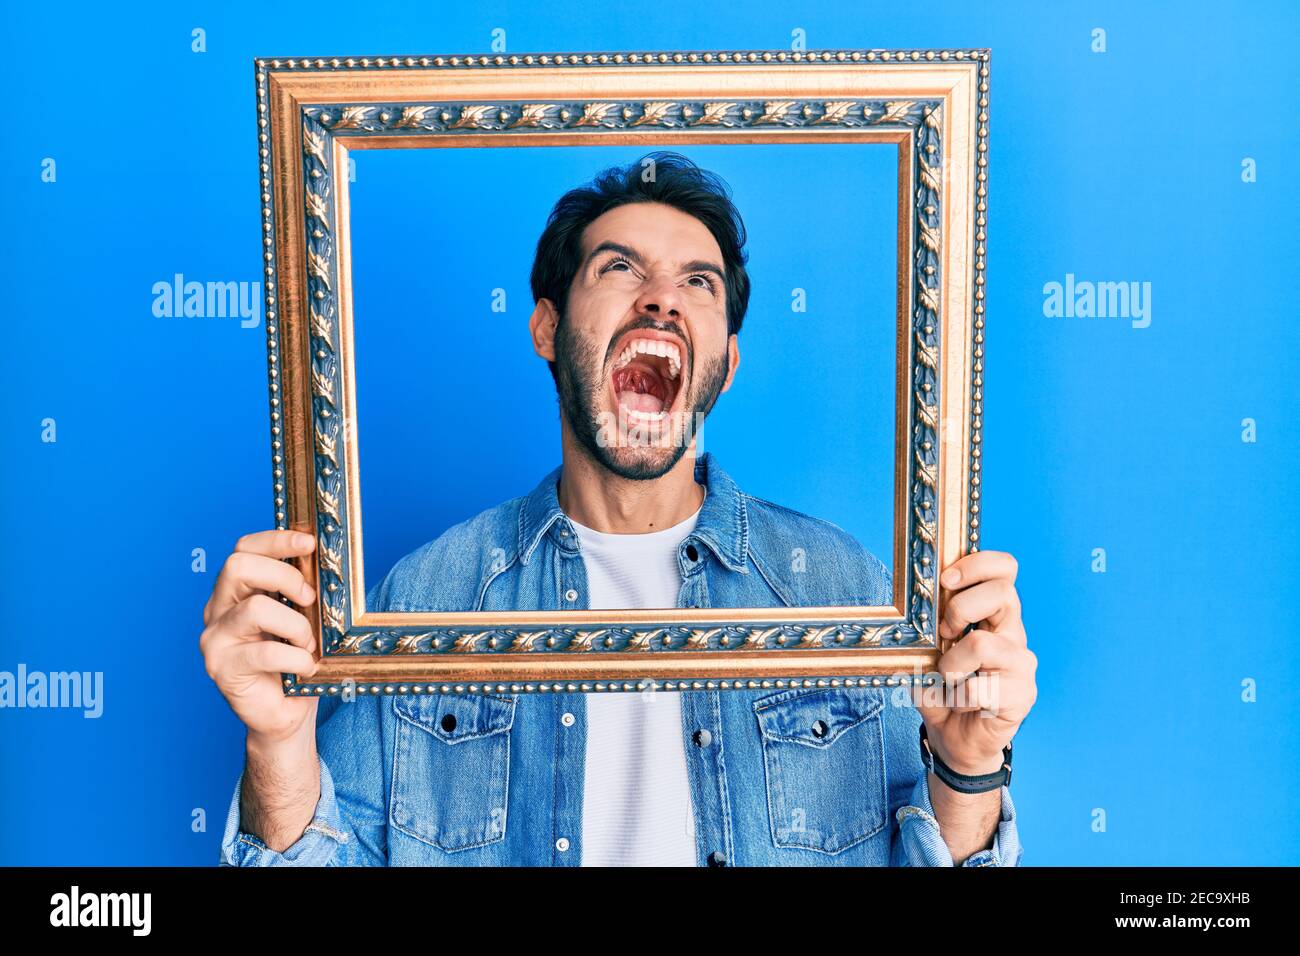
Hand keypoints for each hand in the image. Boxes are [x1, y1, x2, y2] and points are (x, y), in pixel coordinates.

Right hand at [199, 530, 321, 745]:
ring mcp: (215, 638)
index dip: (277, 539)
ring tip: (309, 644)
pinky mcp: (221, 668)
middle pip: (238, 565)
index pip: (244, 548)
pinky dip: (296, 659)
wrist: (285, 715)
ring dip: (295, 625)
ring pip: (255, 608)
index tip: (310, 542)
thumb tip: (321, 562)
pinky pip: (265, 652)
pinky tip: (306, 668)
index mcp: (236, 591)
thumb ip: (300, 592)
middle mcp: (218, 609)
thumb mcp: (302, 619)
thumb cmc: (296, 663)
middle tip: (310, 598)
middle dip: (284, 574)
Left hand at [912, 550, 1036, 775]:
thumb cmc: (942, 691)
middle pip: (1002, 593)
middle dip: (959, 608)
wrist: (956, 741)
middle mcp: (1013, 634)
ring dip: (952, 663)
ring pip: (983, 643)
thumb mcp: (925, 654)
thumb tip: (910, 612)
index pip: (1004, 570)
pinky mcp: (1022, 695)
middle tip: (943, 632)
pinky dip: (957, 697)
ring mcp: (1021, 664)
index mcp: (994, 614)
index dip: (977, 565)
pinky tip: (959, 703)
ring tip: (948, 678)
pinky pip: (981, 687)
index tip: (945, 580)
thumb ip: (924, 630)